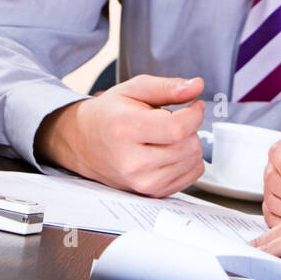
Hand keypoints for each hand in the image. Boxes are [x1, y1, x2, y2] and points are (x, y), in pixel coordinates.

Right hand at [36, 75, 205, 196]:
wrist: (84, 143)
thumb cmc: (109, 114)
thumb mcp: (134, 89)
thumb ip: (168, 87)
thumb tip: (196, 86)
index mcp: (126, 130)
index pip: (178, 128)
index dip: (194, 114)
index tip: (194, 105)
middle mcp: (133, 161)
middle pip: (188, 146)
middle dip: (192, 128)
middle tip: (176, 119)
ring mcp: (141, 182)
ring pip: (193, 162)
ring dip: (190, 144)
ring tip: (170, 135)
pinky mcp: (150, 193)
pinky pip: (190, 177)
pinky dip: (188, 161)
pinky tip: (171, 150)